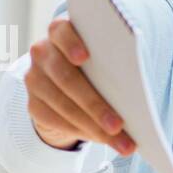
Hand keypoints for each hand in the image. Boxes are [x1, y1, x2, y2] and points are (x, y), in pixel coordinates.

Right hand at [24, 17, 135, 154]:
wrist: (70, 90)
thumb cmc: (98, 70)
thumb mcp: (105, 62)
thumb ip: (113, 66)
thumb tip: (139, 95)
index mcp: (61, 33)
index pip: (61, 30)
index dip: (71, 43)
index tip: (85, 57)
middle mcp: (43, 53)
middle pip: (66, 77)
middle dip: (94, 105)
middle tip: (118, 125)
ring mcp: (35, 79)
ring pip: (63, 105)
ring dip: (94, 127)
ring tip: (121, 142)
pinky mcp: (33, 105)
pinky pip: (57, 122)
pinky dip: (83, 133)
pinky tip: (104, 140)